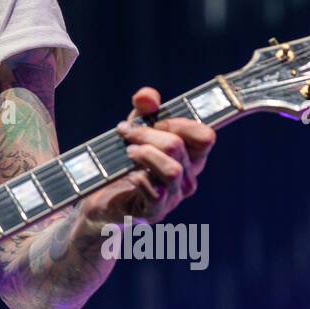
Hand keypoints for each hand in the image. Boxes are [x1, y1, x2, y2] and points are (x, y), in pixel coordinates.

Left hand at [79, 86, 215, 225]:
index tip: (154, 120)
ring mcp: (174, 197)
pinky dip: (139, 176)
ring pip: (171, 170)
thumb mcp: (137, 128)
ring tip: (129, 151)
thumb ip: (145, 108)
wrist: (104, 196)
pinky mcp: (155, 212)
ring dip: (145, 154)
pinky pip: (154, 192)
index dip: (179, 122)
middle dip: (147, 133)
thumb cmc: (128, 160)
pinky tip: (128, 172)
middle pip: (177, 146)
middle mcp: (188, 177)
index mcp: (191, 156)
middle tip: (125, 131)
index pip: (205, 136)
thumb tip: (147, 96)